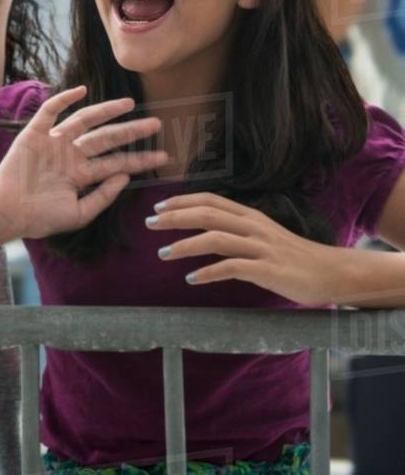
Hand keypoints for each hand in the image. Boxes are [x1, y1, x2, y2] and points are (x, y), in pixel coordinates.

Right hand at [0, 85, 167, 242]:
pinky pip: (50, 112)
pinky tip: (81, 91)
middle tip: (156, 124)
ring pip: (84, 121)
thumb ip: (103, 196)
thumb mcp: (79, 215)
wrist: (6, 214)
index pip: (116, 163)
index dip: (140, 160)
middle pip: (106, 138)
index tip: (164, 157)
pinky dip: (64, 100)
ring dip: (106, 111)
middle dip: (131, 132)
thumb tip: (125, 176)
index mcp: (81, 174)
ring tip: (128, 104)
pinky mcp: (34, 134)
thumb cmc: (39, 219)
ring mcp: (53, 143)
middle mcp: (70, 155)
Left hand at [147, 192, 336, 305]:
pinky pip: (232, 267)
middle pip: (207, 214)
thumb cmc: (293, 256)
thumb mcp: (262, 235)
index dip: (182, 201)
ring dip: (185, 245)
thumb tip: (203, 229)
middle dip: (174, 217)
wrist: (332, 272)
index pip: (210, 200)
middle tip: (148, 224)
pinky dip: (208, 272)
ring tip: (162, 254)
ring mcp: (261, 248)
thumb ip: (236, 230)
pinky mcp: (268, 270)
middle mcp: (254, 227)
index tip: (157, 207)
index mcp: (250, 216)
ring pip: (216, 239)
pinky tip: (192, 279)